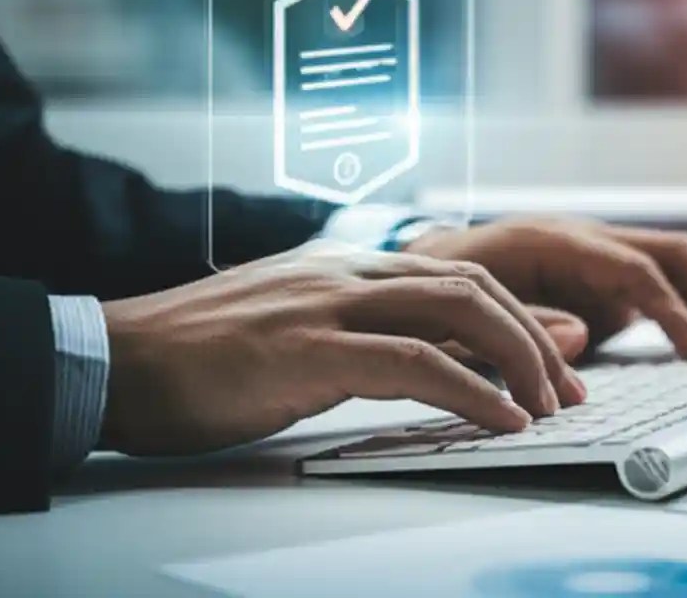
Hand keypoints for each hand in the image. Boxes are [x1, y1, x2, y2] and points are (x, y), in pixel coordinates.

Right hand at [98, 241, 585, 455]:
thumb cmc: (202, 357)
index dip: (519, 315)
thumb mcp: (295, 333)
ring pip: (458, 311)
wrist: (114, 359)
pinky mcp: (308, 350)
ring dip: (521, 358)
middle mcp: (346, 272)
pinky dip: (473, 391)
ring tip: (552, 406)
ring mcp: (328, 305)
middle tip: (572, 387)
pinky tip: (504, 421)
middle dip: (536, 336)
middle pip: (474, 285)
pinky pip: (416, 364)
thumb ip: (365, 334)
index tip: (557, 358)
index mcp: (345, 265)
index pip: (458, 274)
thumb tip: (436, 357)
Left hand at [406, 219, 686, 359]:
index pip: (634, 269)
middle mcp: (590, 239)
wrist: (427, 268)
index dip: (672, 311)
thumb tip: (585, 334)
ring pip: (680, 268)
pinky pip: (665, 290)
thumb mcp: (468, 308)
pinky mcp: (607, 282)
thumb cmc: (443, 289)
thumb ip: (524, 321)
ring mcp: (603, 257)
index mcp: (557, 240)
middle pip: (674, 255)